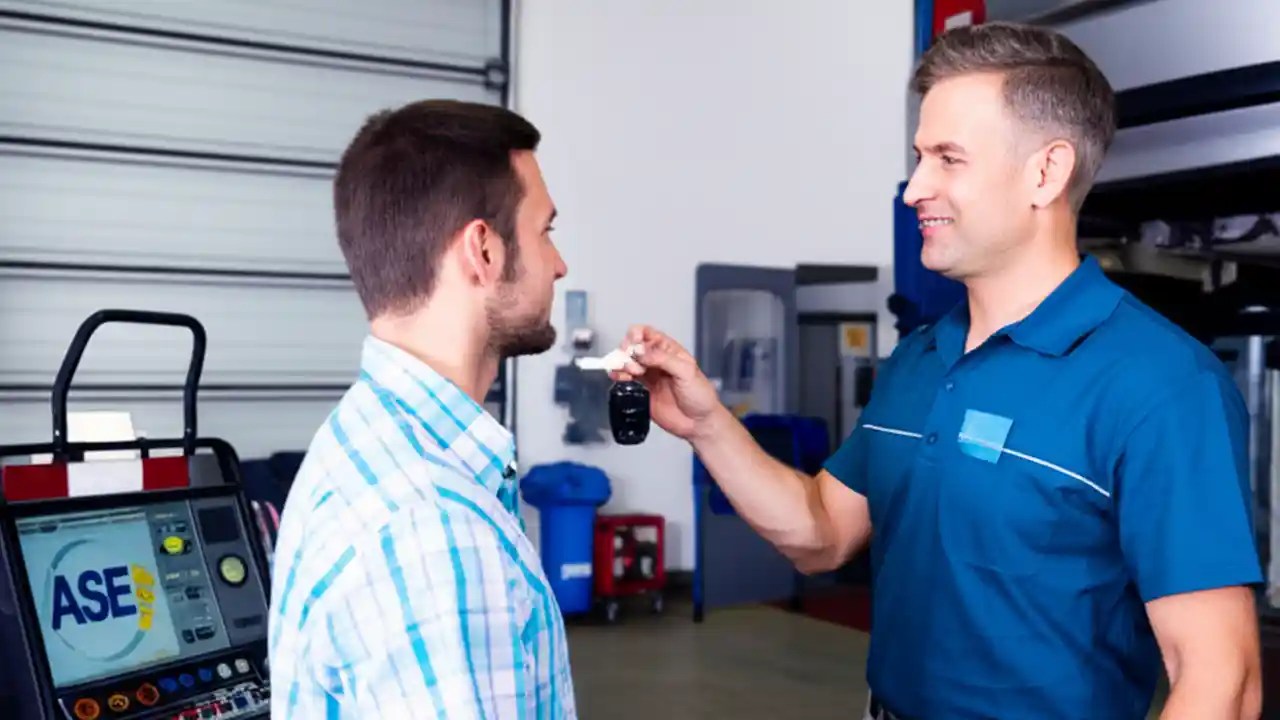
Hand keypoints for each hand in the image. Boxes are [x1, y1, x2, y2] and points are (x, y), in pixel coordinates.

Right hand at [609, 325, 723, 440]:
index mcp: (669, 350)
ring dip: (622, 363)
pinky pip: (625, 378)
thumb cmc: (700, 395)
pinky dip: (618, 375)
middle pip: (632, 346)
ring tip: (629, 373)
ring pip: (626, 361)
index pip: (647, 333)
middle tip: (634, 364)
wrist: (698, 422)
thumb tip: (640, 352)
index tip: (634, 344)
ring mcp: (648, 374)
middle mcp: (656, 360)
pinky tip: (618, 377)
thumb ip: (663, 359)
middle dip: (628, 351)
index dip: (636, 334)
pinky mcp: (641, 390)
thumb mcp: (687, 372)